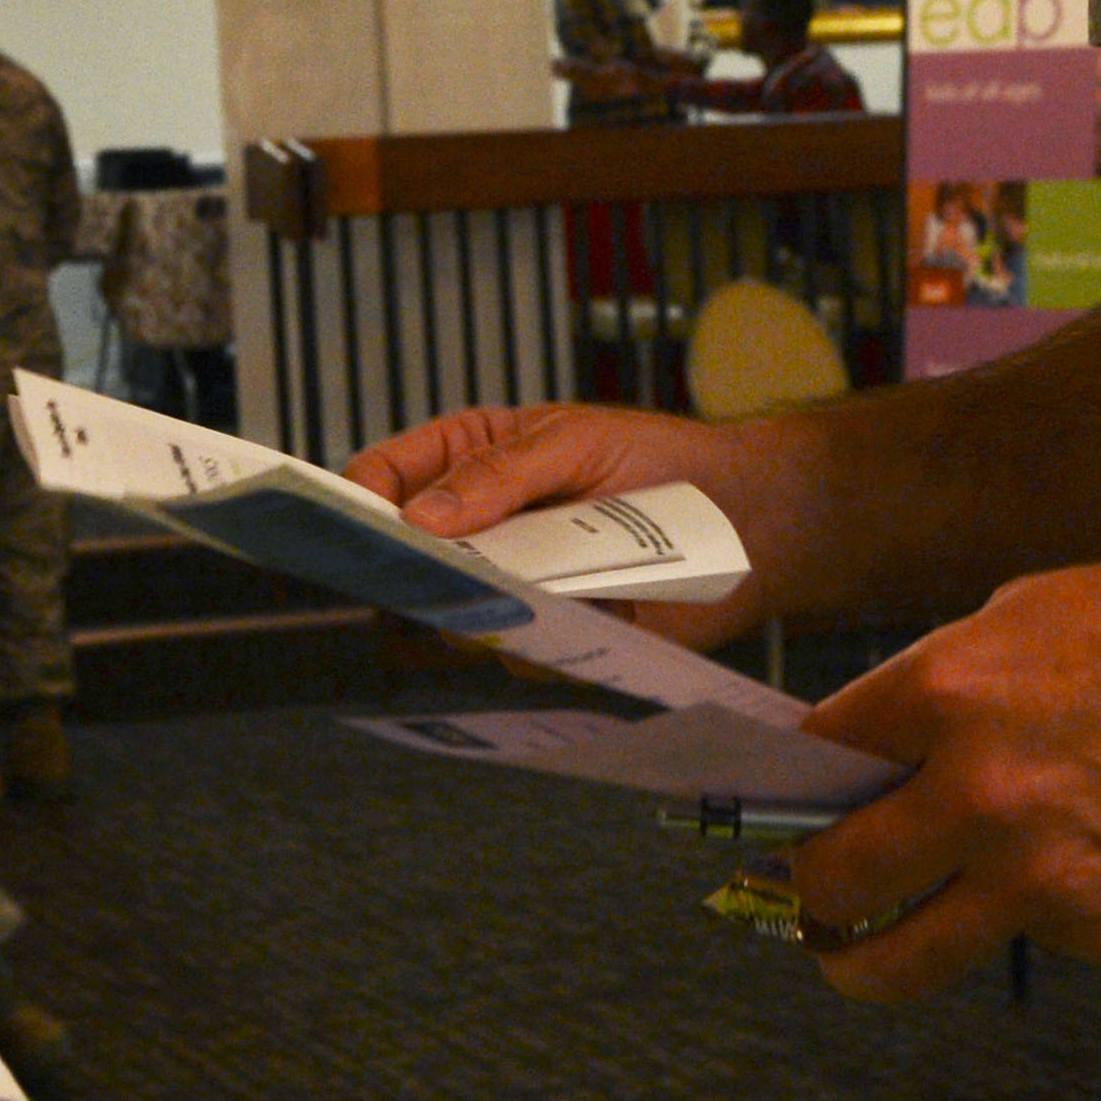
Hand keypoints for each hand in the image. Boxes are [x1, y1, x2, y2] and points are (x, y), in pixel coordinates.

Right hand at [345, 401, 783, 647]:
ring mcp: (511, 590)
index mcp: (466, 462)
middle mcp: (477, 533)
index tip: (352, 525)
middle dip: (405, 572)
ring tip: (524, 597)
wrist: (749, 522)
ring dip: (477, 613)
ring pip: (451, 621)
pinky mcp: (553, 641)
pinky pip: (519, 659)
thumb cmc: (661, 461)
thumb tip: (421, 517)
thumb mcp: (576, 442)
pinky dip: (542, 645)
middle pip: (402, 562)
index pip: (382, 479)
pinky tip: (586, 619)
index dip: (356, 501)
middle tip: (424, 578)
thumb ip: (499, 474)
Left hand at [780, 551, 1100, 995]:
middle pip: (834, 877)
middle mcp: (980, 794)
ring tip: (853, 958)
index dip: (785, 790)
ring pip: (907, 955)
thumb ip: (941, 688)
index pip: (814, 758)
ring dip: (864, 961)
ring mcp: (1043, 878)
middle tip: (810, 898)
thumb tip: (869, 752)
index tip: (775, 813)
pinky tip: (1077, 873)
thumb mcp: (1032, 616)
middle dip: (809, 891)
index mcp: (948, 693)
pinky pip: (1031, 938)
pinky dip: (1033, 919)